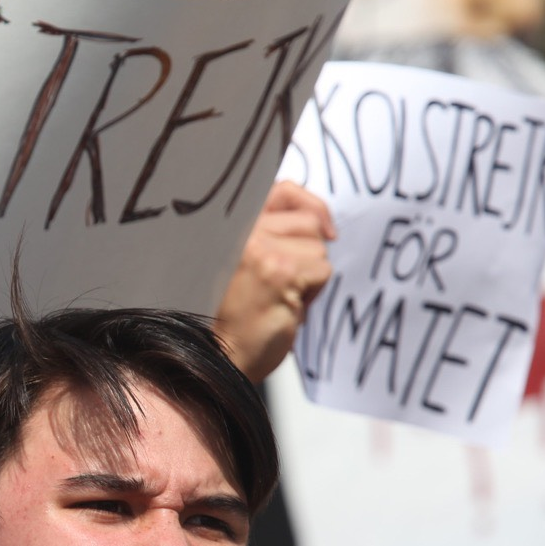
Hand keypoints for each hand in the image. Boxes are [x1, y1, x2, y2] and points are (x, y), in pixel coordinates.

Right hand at [213, 181, 335, 381]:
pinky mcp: (281, 271)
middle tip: (282, 284)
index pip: (283, 191)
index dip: (310, 205)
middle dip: (308, 254)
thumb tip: (322, 222)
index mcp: (232, 225)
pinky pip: (321, 272)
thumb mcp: (245, 264)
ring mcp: (262, 249)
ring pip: (318, 248)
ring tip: (278, 297)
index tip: (326, 228)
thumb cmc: (230, 318)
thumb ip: (271, 236)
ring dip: (308, 277)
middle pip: (309, 223)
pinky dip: (311, 295)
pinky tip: (284, 307)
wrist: (218, 355)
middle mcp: (243, 230)